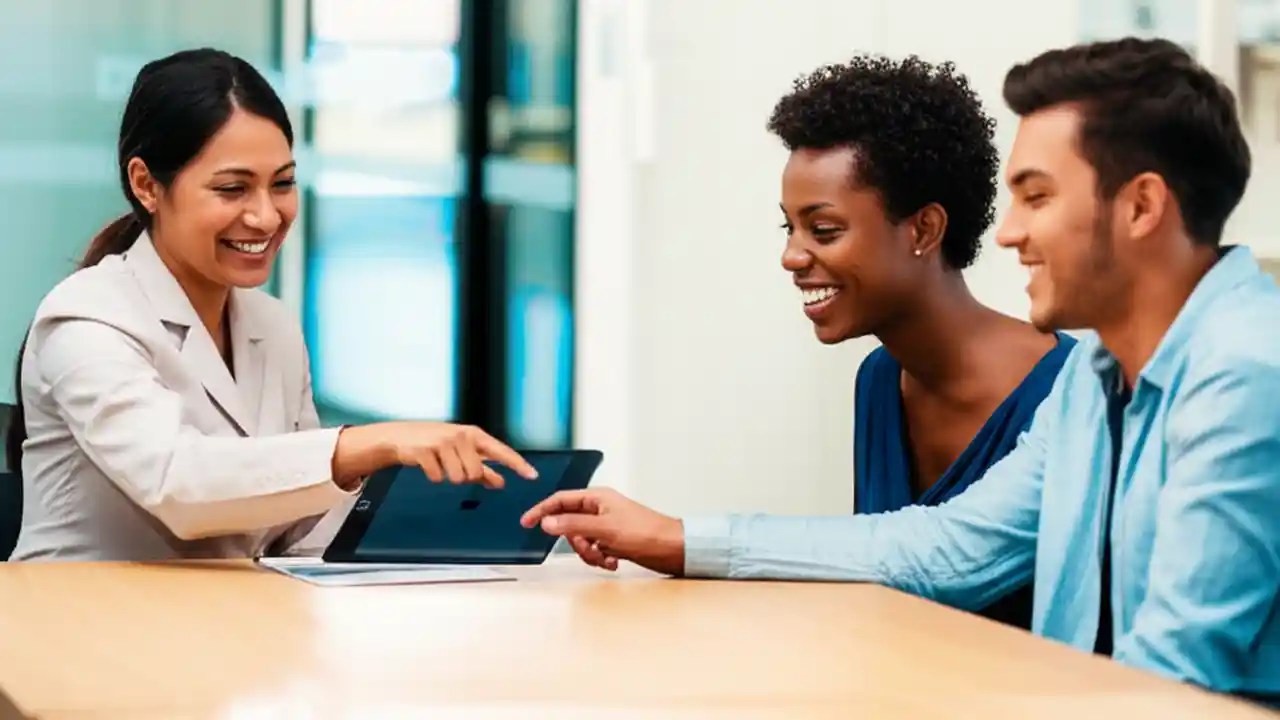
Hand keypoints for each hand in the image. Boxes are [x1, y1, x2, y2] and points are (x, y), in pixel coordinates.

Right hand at [333, 422, 536, 488]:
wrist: (402, 436)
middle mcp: (462, 436)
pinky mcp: (426, 451)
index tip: (533, 476)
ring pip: (457, 478)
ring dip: (448, 476)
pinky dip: (433, 476)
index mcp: (474, 435)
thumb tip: (501, 482)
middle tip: (452, 464)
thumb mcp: (462, 451)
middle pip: (475, 474)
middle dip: (464, 476)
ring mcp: (443, 442)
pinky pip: (438, 478)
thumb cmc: (438, 444)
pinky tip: (428, 464)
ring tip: (440, 462)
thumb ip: (483, 468)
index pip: (501, 451)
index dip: (518, 464)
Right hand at [520, 488, 684, 575]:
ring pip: (581, 540)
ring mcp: (607, 526)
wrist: (672, 549)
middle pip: (569, 524)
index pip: (561, 500)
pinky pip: (594, 550)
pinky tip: (614, 562)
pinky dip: (600, 559)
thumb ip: (573, 525)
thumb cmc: (646, 533)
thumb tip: (547, 522)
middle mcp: (601, 510)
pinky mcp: (614, 541)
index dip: (542, 510)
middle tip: (590, 550)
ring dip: (590, 554)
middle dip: (576, 543)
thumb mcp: (604, 529)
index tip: (526, 522)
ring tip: (606, 559)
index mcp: (598, 498)